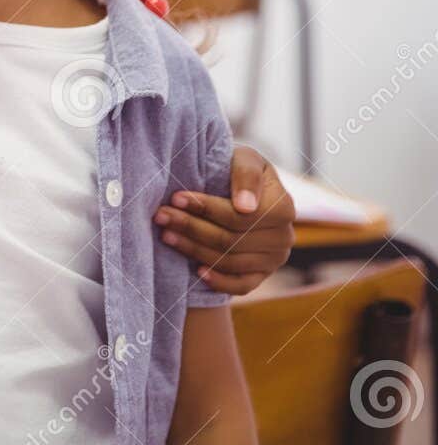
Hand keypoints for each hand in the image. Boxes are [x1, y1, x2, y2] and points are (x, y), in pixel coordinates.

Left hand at [155, 145, 295, 293]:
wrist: (241, 188)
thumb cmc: (239, 169)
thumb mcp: (246, 158)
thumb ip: (247, 175)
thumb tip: (245, 207)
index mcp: (284, 208)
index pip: (238, 215)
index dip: (206, 208)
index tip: (176, 197)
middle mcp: (284, 237)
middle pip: (230, 239)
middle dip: (191, 227)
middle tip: (161, 217)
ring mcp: (274, 260)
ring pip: (229, 260)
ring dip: (194, 249)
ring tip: (166, 235)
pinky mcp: (262, 275)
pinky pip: (242, 286)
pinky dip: (219, 281)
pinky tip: (196, 271)